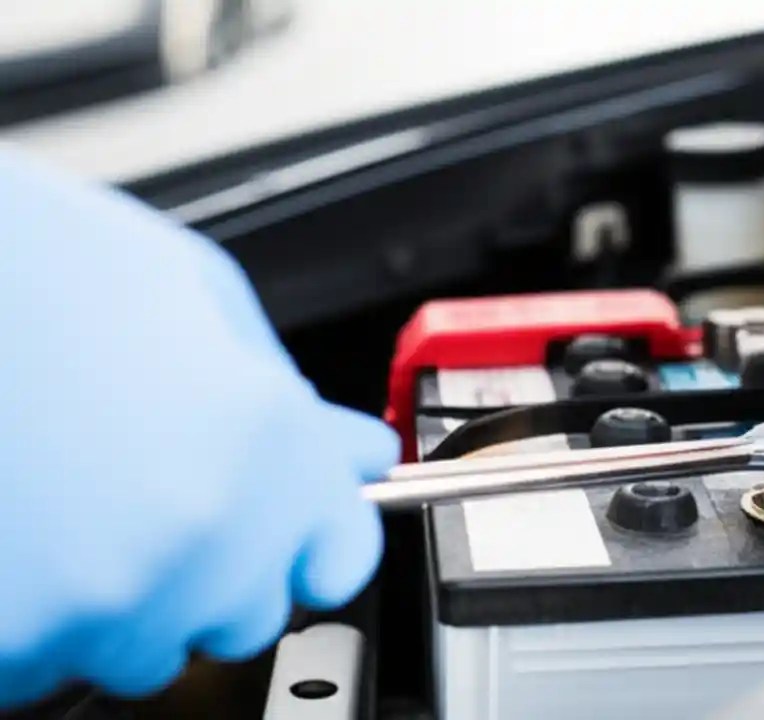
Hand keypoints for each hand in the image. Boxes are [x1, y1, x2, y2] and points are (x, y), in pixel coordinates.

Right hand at [0, 149, 396, 704]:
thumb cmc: (37, 265)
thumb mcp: (197, 295)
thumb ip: (290, 399)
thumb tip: (356, 458)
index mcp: (263, 443)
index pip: (341, 554)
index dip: (311, 531)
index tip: (287, 520)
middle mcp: (195, 534)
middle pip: (246, 612)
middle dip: (214, 560)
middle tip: (143, 482)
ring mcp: (93, 599)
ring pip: (145, 648)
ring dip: (121, 592)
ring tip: (64, 493)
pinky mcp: (4, 638)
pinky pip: (45, 664)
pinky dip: (35, 613)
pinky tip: (19, 525)